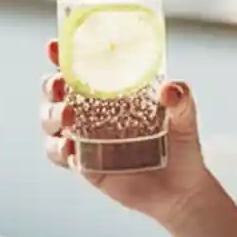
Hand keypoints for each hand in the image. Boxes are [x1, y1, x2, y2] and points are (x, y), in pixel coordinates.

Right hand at [40, 40, 217, 226]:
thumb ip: (182, 100)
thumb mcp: (186, 119)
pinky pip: (59, 155)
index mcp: (113, 91)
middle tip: (62, 85)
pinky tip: (69, 148)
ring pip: (51, 121)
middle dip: (51, 85)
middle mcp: (92, 110)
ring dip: (53, 115)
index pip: (81, 67)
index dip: (64, 55)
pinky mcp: (83, 163)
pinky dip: (58, 150)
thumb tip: (170, 90)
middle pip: (55, 91)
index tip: (56, 46)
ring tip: (70, 117)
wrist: (180, 191)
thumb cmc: (182, 146)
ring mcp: (84, 137)